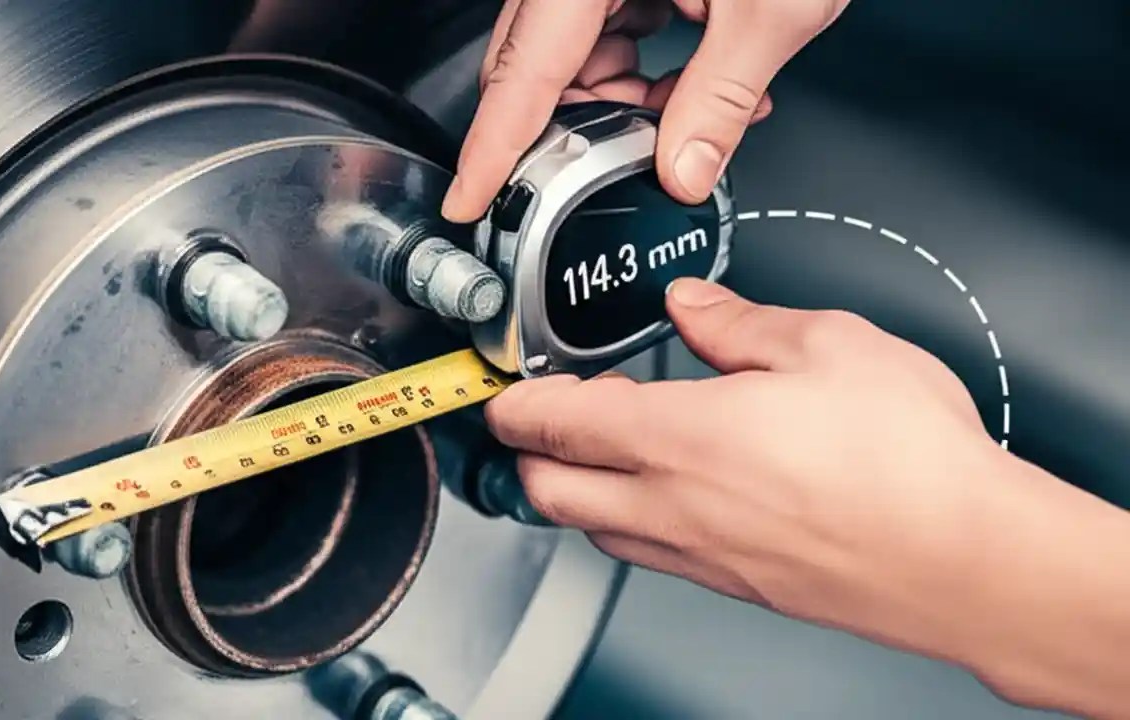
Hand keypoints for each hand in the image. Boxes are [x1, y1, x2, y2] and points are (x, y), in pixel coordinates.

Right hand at [442, 0, 849, 221]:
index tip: (467, 198)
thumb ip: (719, 100)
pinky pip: (611, 32)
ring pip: (577, 57)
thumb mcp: (769, 11)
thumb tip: (685, 169)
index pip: (522, 72)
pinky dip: (646, 69)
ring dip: (625, 103)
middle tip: (615, 169)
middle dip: (579, 128)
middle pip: (538, 66)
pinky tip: (693, 82)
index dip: (491, 147)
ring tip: (692, 112)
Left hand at [484, 278, 1008, 657]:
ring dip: (575, 488)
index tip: (504, 386)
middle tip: (540, 414)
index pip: (550, 424)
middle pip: (546, 490)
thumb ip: (739, 321)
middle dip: (524, 452)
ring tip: (602, 446)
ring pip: (590, 530)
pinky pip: (647, 554)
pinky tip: (666, 490)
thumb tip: (694, 304)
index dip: (511, 402)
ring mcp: (699, 556)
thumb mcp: (828, 345)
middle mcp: (672, 506)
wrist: (970, 564)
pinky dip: (626, 520)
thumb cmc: (911, 465)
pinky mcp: (733, 585)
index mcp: (678, 437)